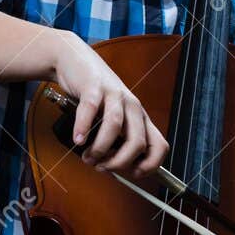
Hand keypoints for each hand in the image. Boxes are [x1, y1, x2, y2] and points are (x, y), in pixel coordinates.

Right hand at [52, 33, 168, 181]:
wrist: (75, 60)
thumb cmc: (94, 95)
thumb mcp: (113, 117)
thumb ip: (116, 140)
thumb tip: (113, 169)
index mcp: (140, 117)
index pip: (160, 146)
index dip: (149, 166)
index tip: (131, 174)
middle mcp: (133, 106)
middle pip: (138, 143)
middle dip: (119, 163)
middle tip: (102, 166)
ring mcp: (114, 94)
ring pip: (115, 128)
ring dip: (100, 149)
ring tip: (87, 156)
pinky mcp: (94, 86)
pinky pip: (90, 110)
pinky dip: (83, 128)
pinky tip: (78, 140)